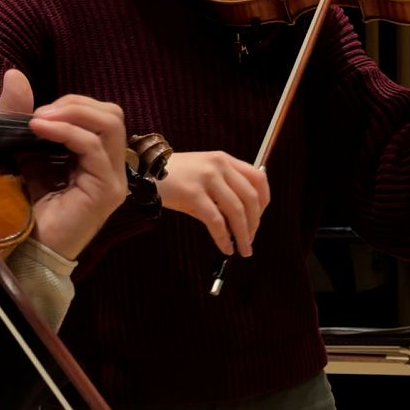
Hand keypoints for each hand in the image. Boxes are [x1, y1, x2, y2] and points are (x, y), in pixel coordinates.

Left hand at [0, 69, 127, 259]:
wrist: (26, 252)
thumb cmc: (27, 208)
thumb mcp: (24, 153)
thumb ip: (21, 117)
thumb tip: (14, 75)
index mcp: (98, 158)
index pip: (102, 114)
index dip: (72, 103)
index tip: (36, 112)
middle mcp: (112, 167)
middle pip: (112, 113)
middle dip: (75, 103)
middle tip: (39, 112)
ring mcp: (113, 179)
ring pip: (109, 124)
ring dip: (72, 112)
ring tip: (39, 119)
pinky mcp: (105, 190)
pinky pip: (92, 147)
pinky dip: (66, 131)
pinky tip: (39, 129)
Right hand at [155, 151, 269, 256]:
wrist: (144, 170)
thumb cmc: (174, 176)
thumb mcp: (203, 174)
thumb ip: (224, 190)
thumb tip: (241, 221)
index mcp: (224, 160)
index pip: (258, 179)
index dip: (264, 202)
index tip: (259, 218)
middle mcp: (219, 166)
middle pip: (251, 198)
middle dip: (255, 224)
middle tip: (250, 240)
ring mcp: (207, 179)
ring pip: (236, 211)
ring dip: (243, 235)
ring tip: (243, 249)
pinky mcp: (193, 194)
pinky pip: (216, 221)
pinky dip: (224, 238)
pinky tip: (225, 247)